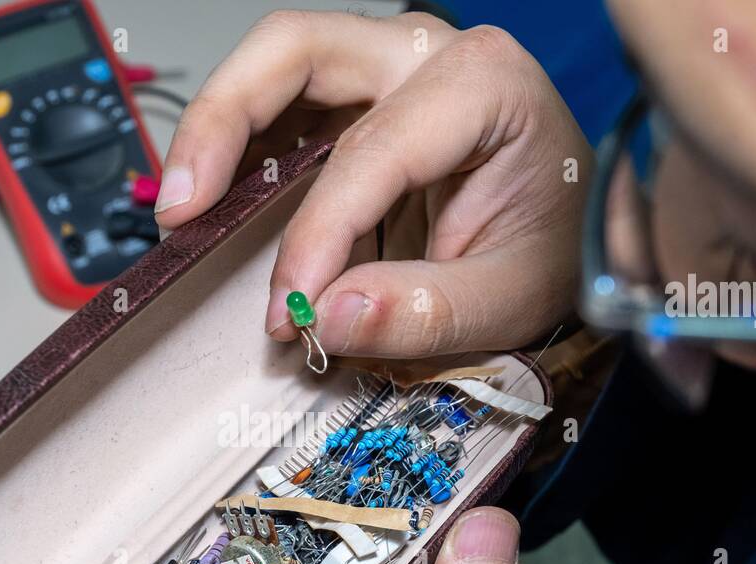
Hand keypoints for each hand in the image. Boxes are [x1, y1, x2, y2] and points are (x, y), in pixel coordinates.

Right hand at [154, 11, 590, 357]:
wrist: (575, 224)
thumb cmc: (554, 245)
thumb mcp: (512, 297)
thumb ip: (427, 311)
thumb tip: (330, 320)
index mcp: (483, 85)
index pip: (370, 153)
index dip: (314, 238)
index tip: (288, 313)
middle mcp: (428, 55)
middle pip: (293, 52)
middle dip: (221, 126)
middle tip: (180, 212)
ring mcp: (386, 67)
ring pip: (274, 64)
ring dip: (215, 132)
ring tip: (181, 212)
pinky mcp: (357, 99)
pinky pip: (280, 104)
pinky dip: (238, 149)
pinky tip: (217, 206)